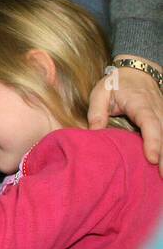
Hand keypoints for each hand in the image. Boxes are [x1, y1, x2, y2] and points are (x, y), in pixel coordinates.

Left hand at [89, 59, 162, 178]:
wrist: (137, 72)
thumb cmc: (116, 83)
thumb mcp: (100, 92)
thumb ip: (96, 111)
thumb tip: (94, 133)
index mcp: (141, 104)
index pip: (150, 123)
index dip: (152, 141)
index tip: (152, 158)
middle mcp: (158, 111)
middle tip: (162, 177)